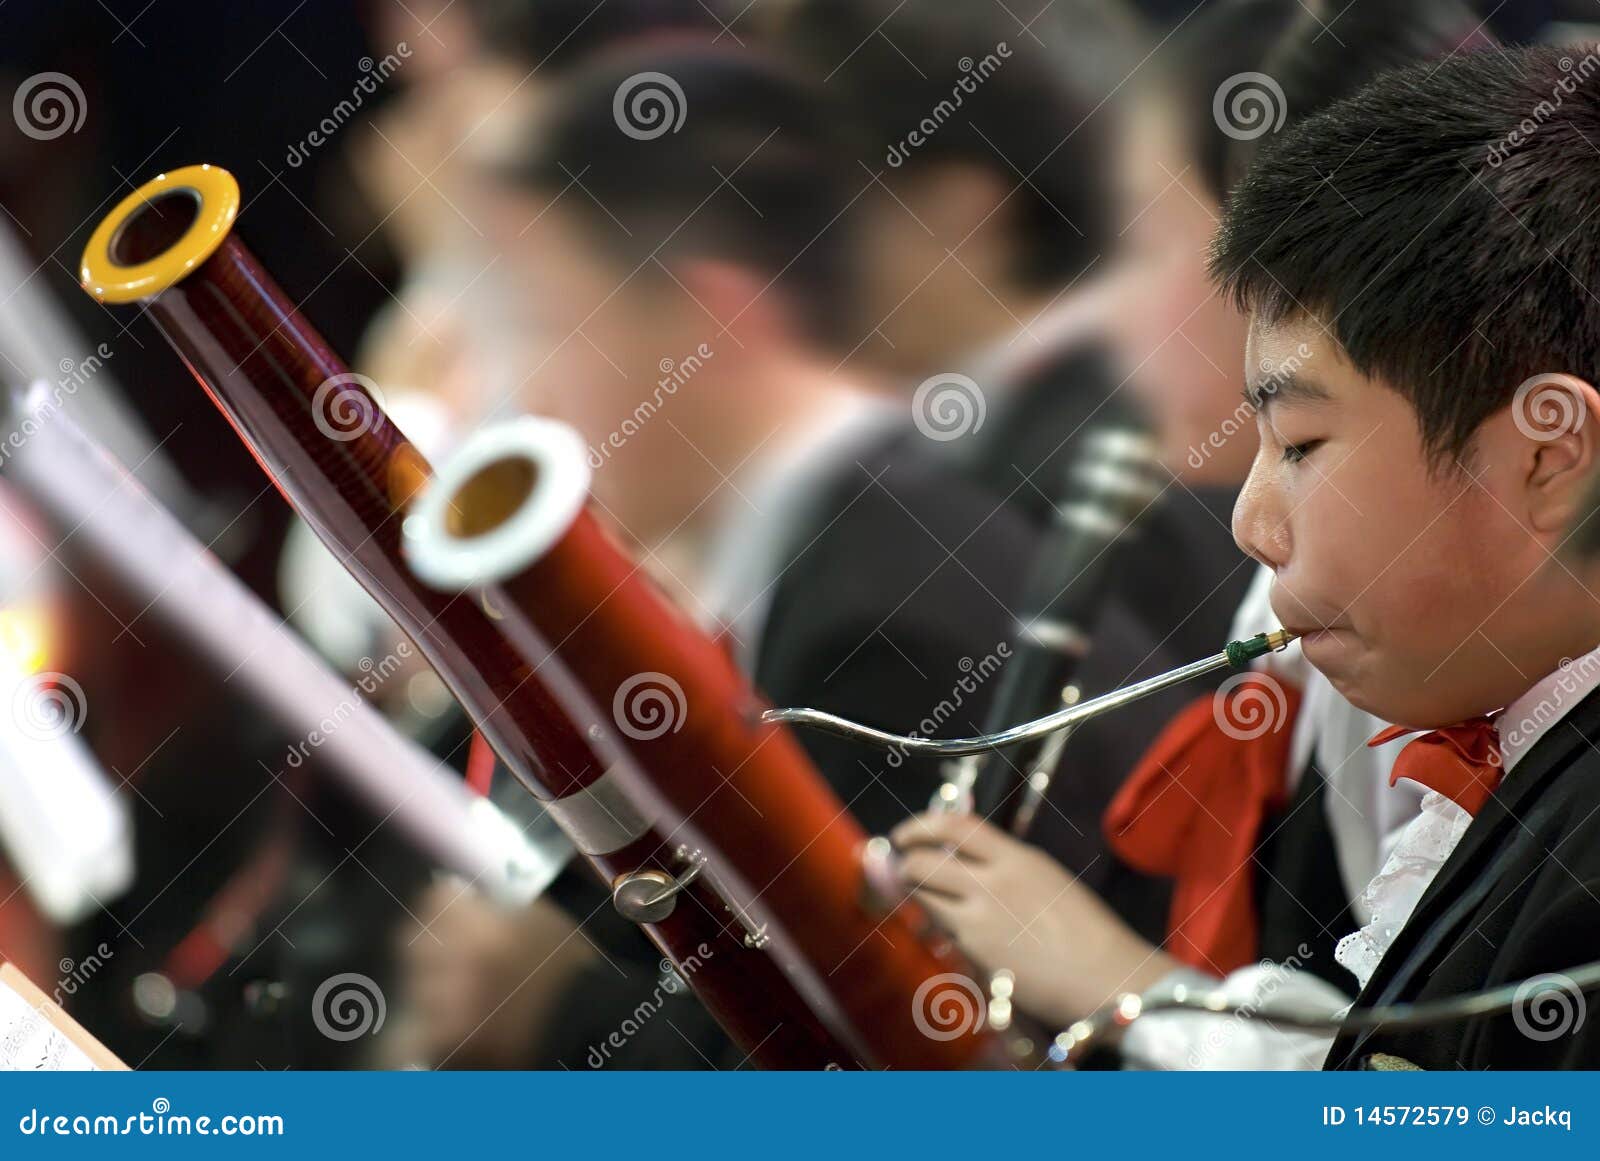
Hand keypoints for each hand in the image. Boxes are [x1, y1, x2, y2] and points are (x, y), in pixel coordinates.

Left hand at [889, 812, 1176, 1026]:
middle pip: (925, 860)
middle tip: (902, 867)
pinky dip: (939, 929)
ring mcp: (981, 918)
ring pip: (925, 897)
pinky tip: (954, 933)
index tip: (904, 833)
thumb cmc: (1087, 933)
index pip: (955, 824)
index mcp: (1018, 857)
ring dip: (915, 895)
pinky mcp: (977, 953)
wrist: (1107, 978)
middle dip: (904, 863)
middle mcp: (994, 881)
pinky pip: (944, 932)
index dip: (921, 824)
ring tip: (921, 897)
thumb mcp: (1047, 880)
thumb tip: (965, 861)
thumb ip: (1004, 868)